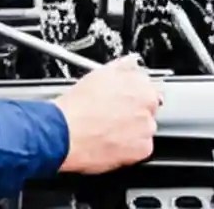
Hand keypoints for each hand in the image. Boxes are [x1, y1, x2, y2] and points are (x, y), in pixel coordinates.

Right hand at [52, 55, 162, 173]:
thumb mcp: (100, 74)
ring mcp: (146, 128)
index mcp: (141, 85)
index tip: (123, 100)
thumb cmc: (77, 105)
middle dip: (134, 113)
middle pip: (147, 109)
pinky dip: (130, 148)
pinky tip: (112, 143)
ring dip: (133, 131)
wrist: (64, 133)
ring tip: (108, 131)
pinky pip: (141, 148)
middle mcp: (148, 106)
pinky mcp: (141, 150)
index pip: (147, 88)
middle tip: (113, 117)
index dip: (132, 95)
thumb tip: (130, 63)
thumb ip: (122, 67)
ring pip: (145, 129)